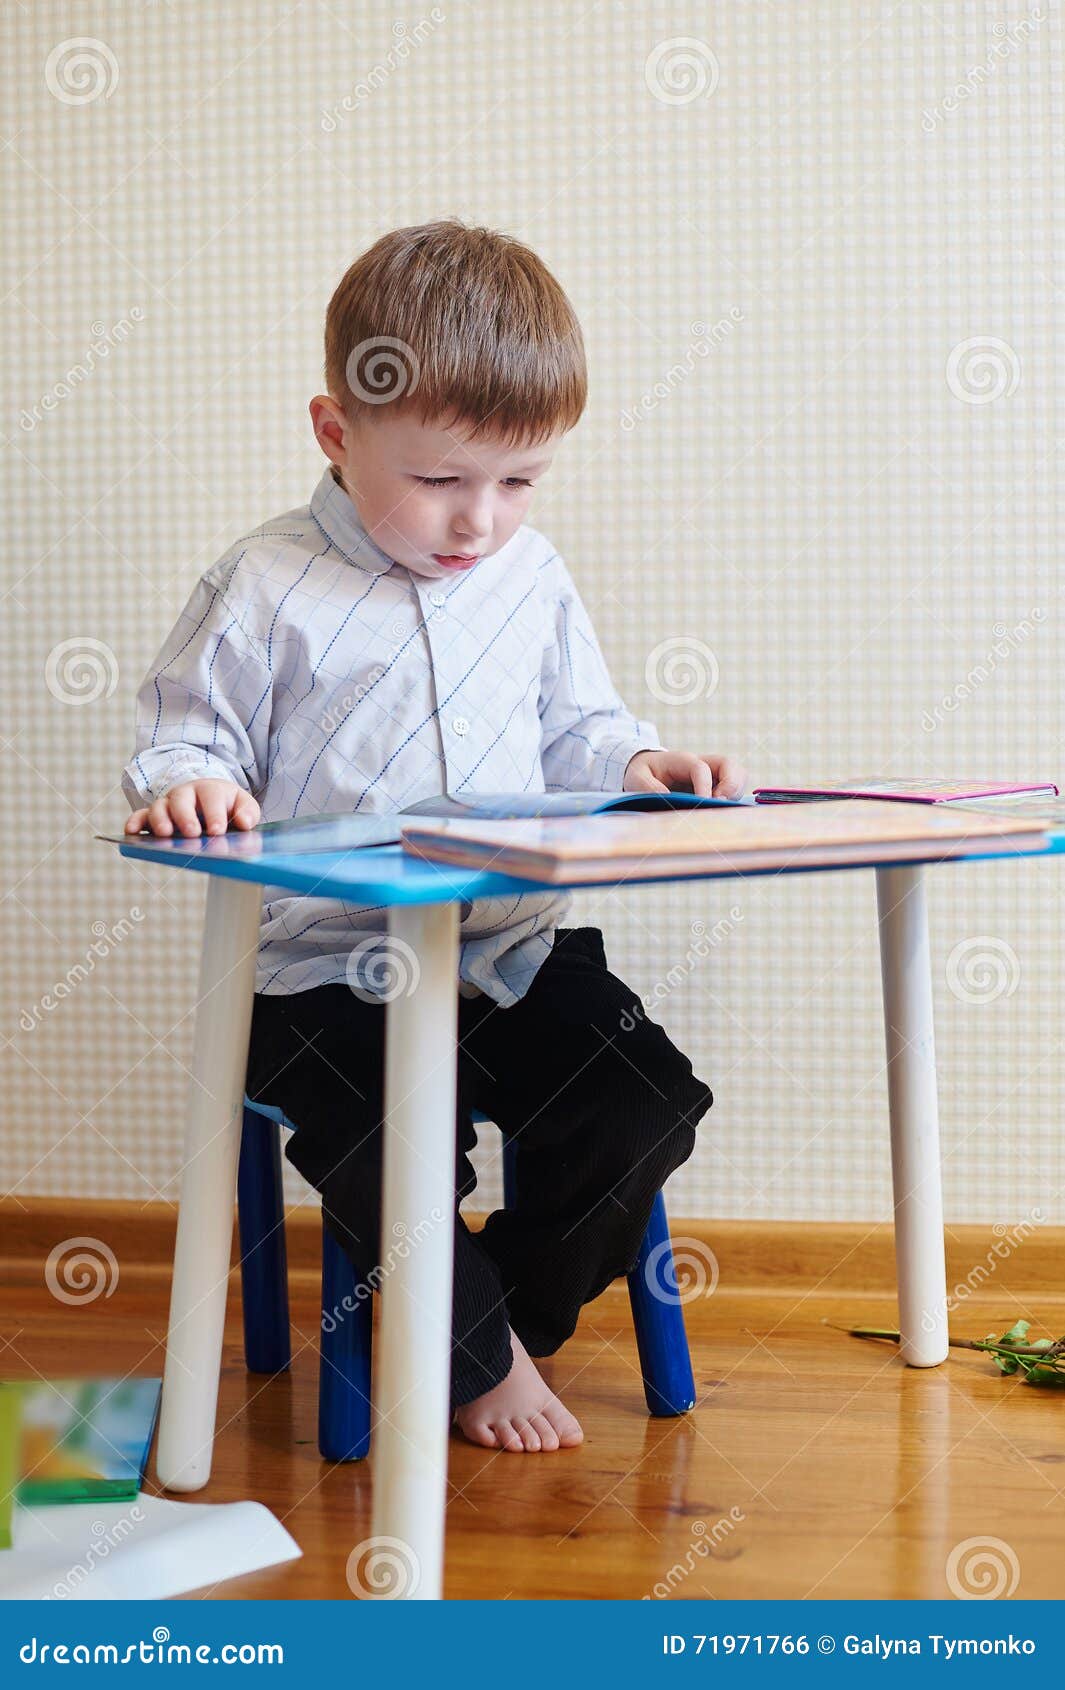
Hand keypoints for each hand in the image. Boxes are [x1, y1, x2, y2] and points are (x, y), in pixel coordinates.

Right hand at [124, 779, 260, 838]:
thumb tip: (244, 823)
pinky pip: (140, 816)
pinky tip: (131, 832)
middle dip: (186, 816)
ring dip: (160, 820)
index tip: (217, 831)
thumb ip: (248, 813)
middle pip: (182, 799)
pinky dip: (135, 822)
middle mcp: (186, 794)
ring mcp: (168, 804)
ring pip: (159, 807)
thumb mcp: (242, 805)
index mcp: (210, 789)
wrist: (209, 798)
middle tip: (191, 833)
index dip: (214, 813)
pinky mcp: (153, 815)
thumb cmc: (227, 805)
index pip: (212, 797)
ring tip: (165, 835)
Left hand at [623, 749, 747, 798]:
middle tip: (720, 804)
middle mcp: (702, 764)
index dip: (704, 786)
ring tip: (722, 809)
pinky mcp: (715, 786)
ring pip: (737, 776)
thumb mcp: (637, 778)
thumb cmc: (642, 773)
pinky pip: (733, 789)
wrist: (646, 770)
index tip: (703, 803)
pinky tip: (720, 812)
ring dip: (735, 792)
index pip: (701, 768)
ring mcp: (711, 775)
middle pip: (729, 765)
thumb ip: (648, 786)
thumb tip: (666, 798)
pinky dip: (733, 800)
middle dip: (731, 784)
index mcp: (683, 760)